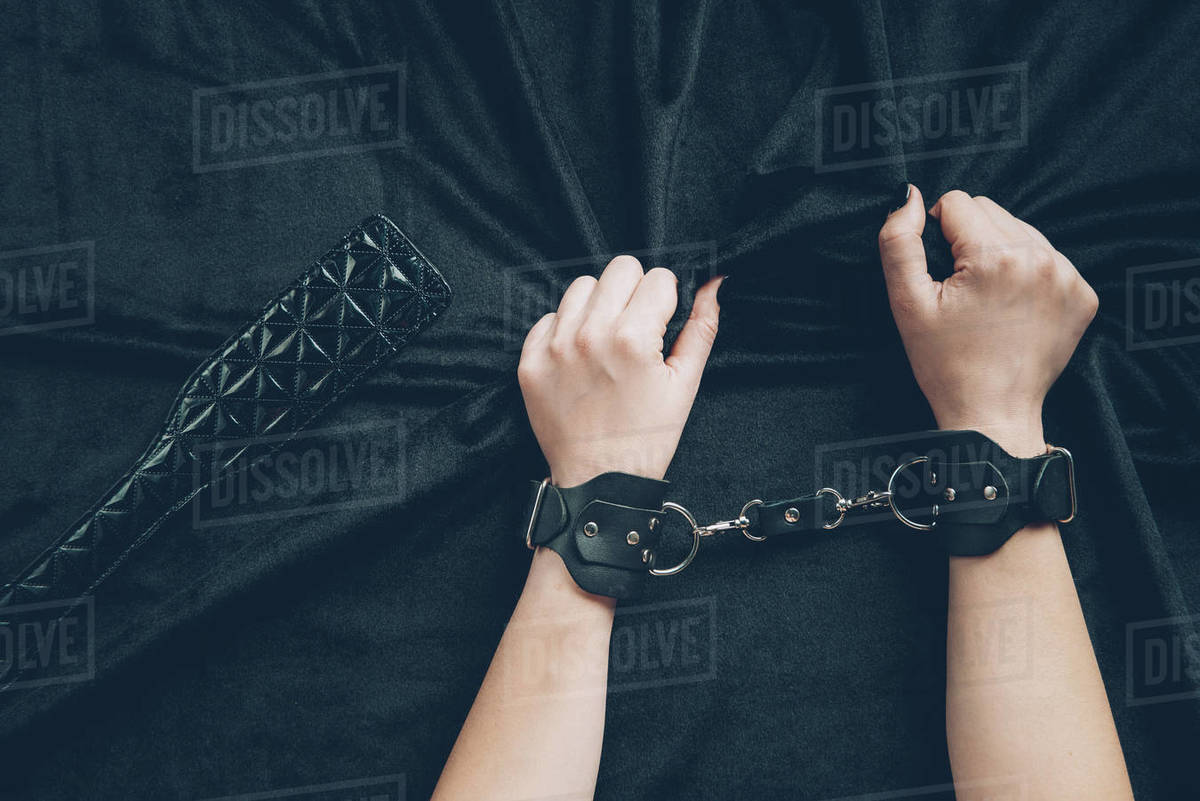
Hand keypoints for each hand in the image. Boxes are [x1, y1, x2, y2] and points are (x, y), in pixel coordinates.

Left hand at [517, 256, 722, 486]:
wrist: (600, 482)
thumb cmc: (647, 437)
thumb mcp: (685, 383)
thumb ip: (702, 327)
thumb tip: (714, 282)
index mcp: (633, 339)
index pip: (658, 277)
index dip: (667, 300)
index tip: (663, 324)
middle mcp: (590, 335)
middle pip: (619, 269)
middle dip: (635, 292)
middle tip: (637, 328)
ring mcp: (555, 347)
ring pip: (581, 286)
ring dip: (599, 305)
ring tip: (606, 341)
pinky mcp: (531, 361)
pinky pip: (548, 317)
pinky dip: (566, 330)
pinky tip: (580, 359)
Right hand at [877, 187, 1097, 456]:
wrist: (992, 413)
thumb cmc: (944, 363)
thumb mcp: (907, 302)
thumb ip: (898, 242)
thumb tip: (909, 197)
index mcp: (996, 256)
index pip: (958, 202)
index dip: (935, 231)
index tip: (938, 271)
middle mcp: (1040, 258)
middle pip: (991, 210)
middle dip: (968, 240)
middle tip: (960, 289)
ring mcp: (1068, 277)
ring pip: (1020, 230)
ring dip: (997, 252)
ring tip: (985, 299)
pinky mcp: (1083, 295)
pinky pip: (1047, 257)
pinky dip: (1025, 273)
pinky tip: (1011, 307)